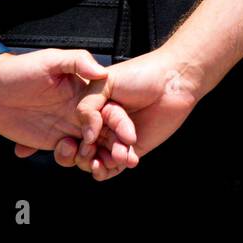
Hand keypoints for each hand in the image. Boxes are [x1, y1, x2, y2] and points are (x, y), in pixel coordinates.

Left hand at [0, 48, 129, 157]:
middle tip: (119, 161)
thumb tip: (101, 71)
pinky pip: (68, 155)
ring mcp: (66, 126)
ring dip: (94, 157)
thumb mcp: (50, 59)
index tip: (127, 138)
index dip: (121, 125)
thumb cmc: (20, 68)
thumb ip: (78, 61)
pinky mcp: (50, 140)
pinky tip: (67, 155)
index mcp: (86, 92)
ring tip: (91, 163)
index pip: (111, 111)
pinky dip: (72, 160)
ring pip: (90, 147)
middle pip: (106, 133)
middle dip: (115, 148)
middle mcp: (80, 111)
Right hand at [50, 48, 203, 180]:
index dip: (68, 142)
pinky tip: (123, 159)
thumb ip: (87, 106)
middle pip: (82, 151)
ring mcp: (116, 139)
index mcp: (91, 110)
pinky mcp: (133, 149)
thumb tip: (86, 136)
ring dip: (100, 164)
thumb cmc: (141, 74)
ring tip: (115, 154)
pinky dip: (113, 168)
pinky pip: (115, 167)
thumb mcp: (105, 82)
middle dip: (83, 156)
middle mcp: (102, 126)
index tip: (75, 142)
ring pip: (98, 162)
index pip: (71, 132)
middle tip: (91, 151)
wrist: (173, 80)